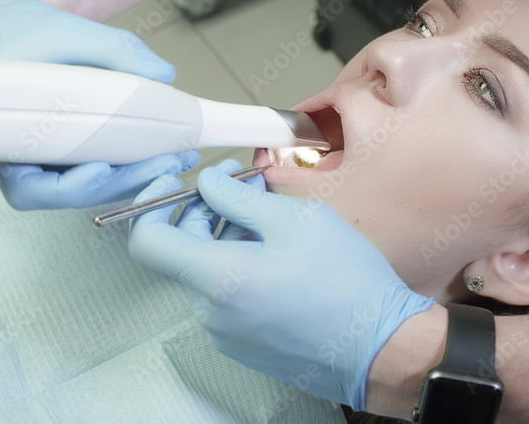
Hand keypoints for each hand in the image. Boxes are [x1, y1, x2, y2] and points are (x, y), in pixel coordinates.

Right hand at [0, 0, 198, 208]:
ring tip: (176, 158)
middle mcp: (17, 155)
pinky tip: (160, 151)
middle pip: (68, 194)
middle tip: (167, 163)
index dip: (67, 188)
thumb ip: (114, 48)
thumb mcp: (64, 29)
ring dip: (130, 179)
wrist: (0, 23)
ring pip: (84, 186)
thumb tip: (162, 75)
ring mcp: (40, 156)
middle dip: (121, 184)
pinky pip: (90, 168)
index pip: (28, 188)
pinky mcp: (61, 149)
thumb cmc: (18, 27)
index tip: (101, 168)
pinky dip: (124, 165)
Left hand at [128, 161, 435, 409]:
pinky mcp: (245, 342)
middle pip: (181, 250)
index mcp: (216, 278)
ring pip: (207, 271)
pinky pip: (226, 295)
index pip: (146, 239)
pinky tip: (278, 253)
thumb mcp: (292, 219)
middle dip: (206, 211)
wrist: (382, 347)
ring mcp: (226, 332)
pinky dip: (240, 265)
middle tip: (244, 185)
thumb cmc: (346, 283)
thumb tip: (208, 184)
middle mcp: (211, 311)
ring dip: (227, 237)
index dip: (151, 202)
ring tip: (271, 218)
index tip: (170, 181)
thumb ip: (236, 197)